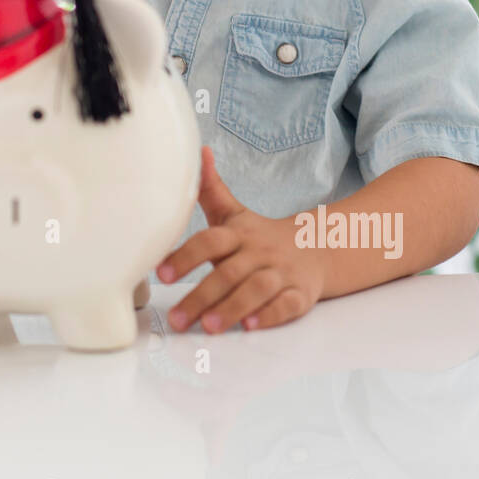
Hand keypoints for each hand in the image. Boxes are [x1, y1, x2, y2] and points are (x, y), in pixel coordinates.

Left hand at [155, 147, 325, 332]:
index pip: (210, 240)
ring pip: (257, 289)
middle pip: (229, 272)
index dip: (186, 256)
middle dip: (201, 296)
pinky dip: (270, 315)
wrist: (316, 247)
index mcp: (239, 233)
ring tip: (208, 327)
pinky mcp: (300, 294)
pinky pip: (287, 305)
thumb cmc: (261, 236)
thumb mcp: (235, 213)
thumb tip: (198, 151)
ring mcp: (282, 273)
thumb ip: (211, 189)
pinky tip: (251, 326)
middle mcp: (259, 252)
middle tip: (177, 319)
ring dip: (232, 308)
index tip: (162, 275)